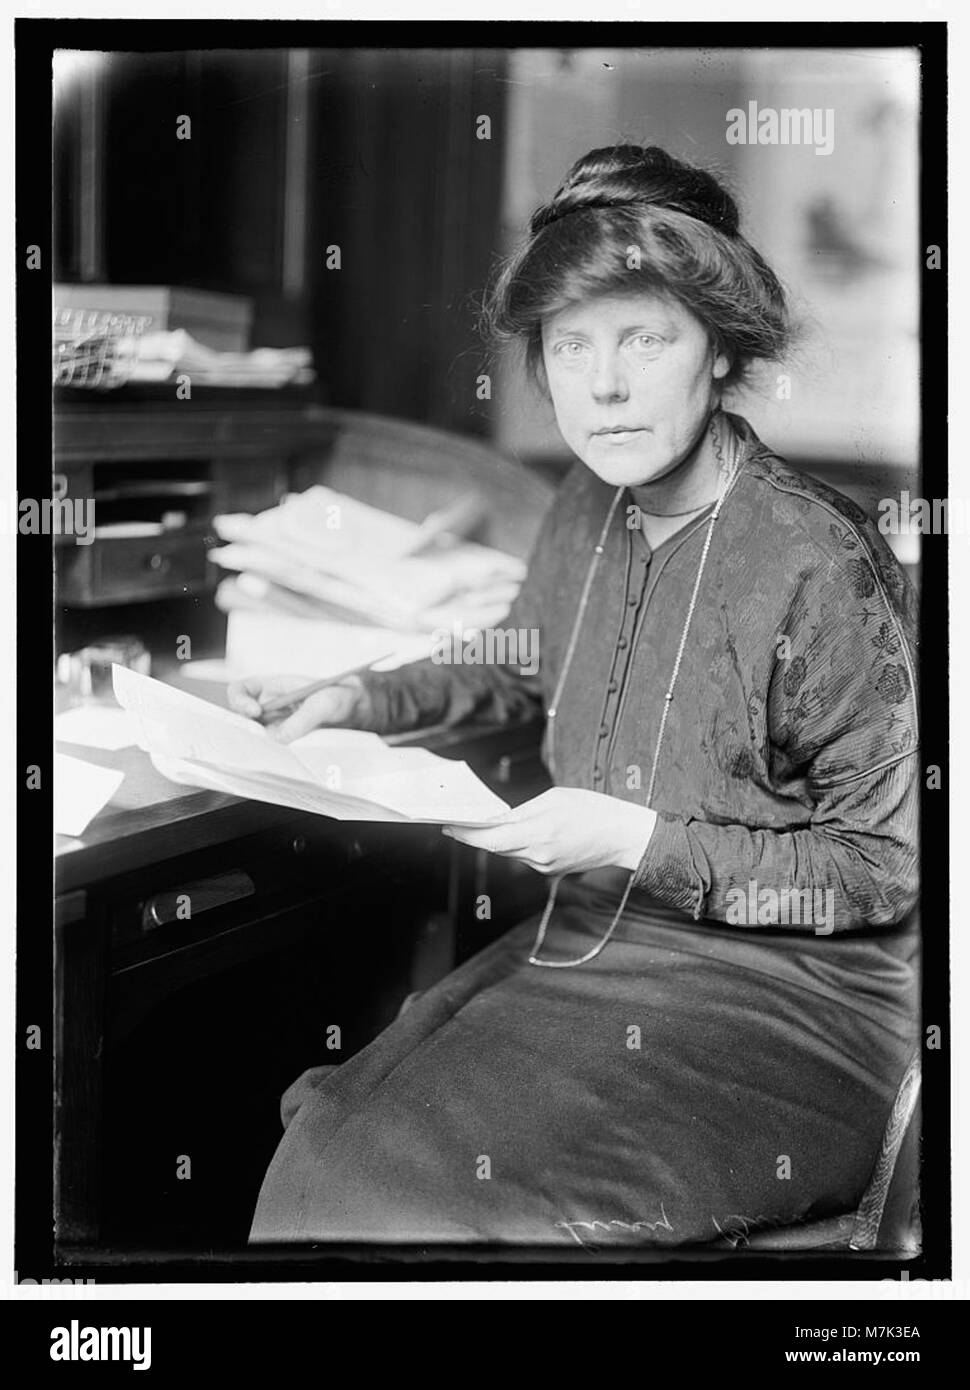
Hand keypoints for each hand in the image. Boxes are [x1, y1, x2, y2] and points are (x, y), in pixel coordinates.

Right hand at [226, 673, 369, 743]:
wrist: (357, 712)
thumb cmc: (340, 696)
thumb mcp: (325, 703)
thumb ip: (303, 718)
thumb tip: (279, 738)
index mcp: (272, 688)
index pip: (241, 690)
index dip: (240, 700)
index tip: (254, 711)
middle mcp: (269, 708)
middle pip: (242, 719)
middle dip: (246, 730)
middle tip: (262, 740)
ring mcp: (276, 727)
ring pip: (256, 738)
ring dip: (261, 746)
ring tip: (276, 753)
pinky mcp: (286, 744)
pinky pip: (272, 751)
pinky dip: (275, 756)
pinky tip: (286, 761)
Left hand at [443, 787, 657, 876]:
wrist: (622, 836)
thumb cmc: (592, 810)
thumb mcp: (554, 799)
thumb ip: (522, 812)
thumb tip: (497, 819)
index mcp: (539, 833)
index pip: (492, 840)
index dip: (466, 835)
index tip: (449, 827)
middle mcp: (539, 856)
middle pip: (497, 847)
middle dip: (478, 835)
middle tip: (458, 822)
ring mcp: (545, 867)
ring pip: (510, 852)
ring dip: (498, 839)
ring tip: (487, 823)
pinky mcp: (550, 871)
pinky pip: (525, 856)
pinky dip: (518, 844)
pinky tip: (520, 832)